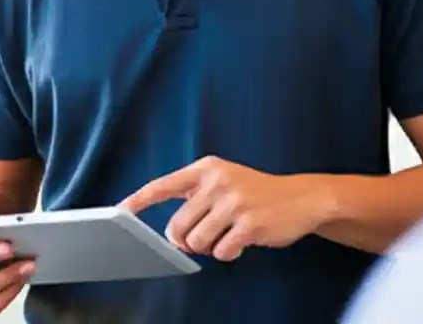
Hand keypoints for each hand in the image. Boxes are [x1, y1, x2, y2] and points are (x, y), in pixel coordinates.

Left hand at [119, 156, 326, 261]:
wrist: (302, 198)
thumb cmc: (256, 194)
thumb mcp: (224, 181)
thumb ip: (196, 199)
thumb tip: (173, 235)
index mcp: (206, 169)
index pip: (163, 185)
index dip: (139, 200)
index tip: (120, 211)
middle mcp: (217, 182)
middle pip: (176, 226)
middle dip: (185, 241)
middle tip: (202, 239)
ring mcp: (233, 202)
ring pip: (197, 242)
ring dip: (209, 248)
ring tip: (226, 236)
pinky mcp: (249, 224)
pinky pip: (221, 252)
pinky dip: (228, 253)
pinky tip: (242, 242)